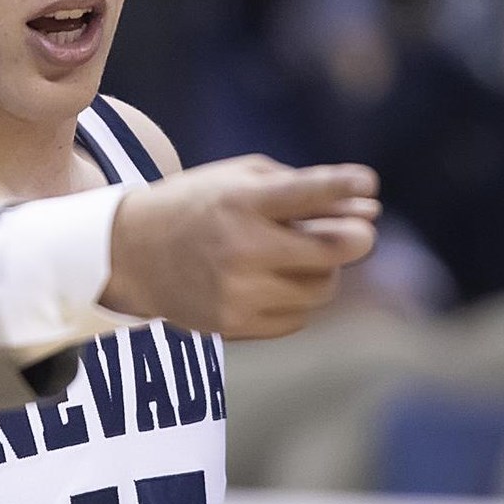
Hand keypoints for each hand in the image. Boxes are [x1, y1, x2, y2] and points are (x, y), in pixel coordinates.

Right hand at [101, 155, 378, 338]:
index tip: (369, 181)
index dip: (343, 186)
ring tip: (297, 257)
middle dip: (356, 239)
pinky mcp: (234, 324)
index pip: (306, 193)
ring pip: (321, 289)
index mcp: (241, 202)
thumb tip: (371, 208)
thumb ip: (303, 187)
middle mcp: (241, 248)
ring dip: (323, 271)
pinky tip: (274, 282)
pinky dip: (298, 299)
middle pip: (332, 251)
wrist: (131, 253)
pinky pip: (298, 317)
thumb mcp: (240, 179)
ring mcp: (238, 291)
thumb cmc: (199, 206)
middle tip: (360, 233)